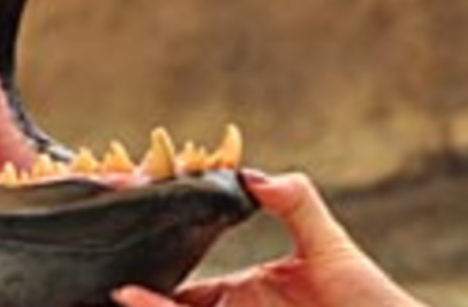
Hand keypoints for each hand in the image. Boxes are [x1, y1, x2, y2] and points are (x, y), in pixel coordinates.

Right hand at [112, 171, 424, 306]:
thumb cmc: (374, 302)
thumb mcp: (331, 249)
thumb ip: (296, 203)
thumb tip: (250, 173)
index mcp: (245, 293)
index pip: (184, 285)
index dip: (150, 275)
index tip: (120, 249)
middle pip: (169, 304)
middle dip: (134, 294)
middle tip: (92, 275)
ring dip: (143, 303)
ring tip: (109, 289)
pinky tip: (136, 298)